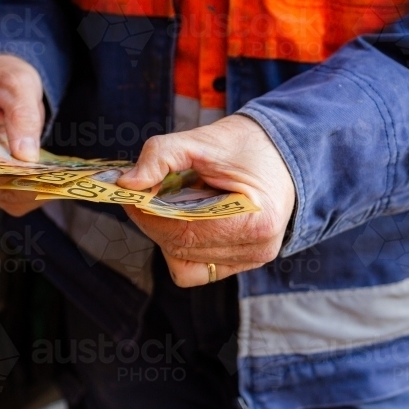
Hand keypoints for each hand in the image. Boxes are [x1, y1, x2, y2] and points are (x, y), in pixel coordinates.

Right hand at [0, 54, 44, 216]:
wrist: (9, 83)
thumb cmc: (4, 76)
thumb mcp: (17, 84)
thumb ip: (21, 114)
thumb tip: (25, 154)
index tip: (24, 167)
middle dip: (17, 180)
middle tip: (47, 173)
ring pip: (1, 194)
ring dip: (28, 189)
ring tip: (52, 176)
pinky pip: (12, 197)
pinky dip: (32, 193)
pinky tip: (48, 181)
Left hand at [116, 115, 295, 287]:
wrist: (282, 152)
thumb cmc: (244, 145)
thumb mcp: (200, 140)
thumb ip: (161, 156)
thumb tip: (126, 183)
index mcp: (256, 219)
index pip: (185, 230)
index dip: (149, 213)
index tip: (129, 193)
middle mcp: (257, 248)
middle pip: (181, 247)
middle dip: (151, 220)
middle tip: (138, 193)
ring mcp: (251, 259)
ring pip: (183, 260)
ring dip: (164, 232)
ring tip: (166, 201)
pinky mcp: (241, 262)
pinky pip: (195, 268)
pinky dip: (180, 246)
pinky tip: (181, 219)